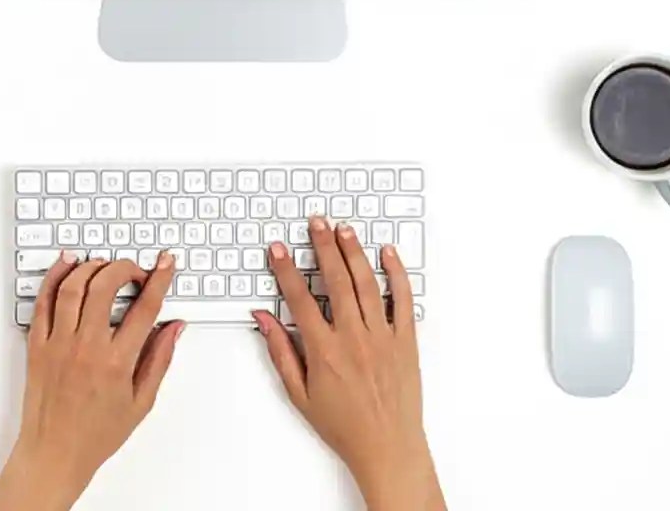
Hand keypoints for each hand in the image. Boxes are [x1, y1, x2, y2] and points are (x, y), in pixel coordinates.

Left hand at [0, 252, 183, 510]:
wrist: (54, 454)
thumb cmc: (95, 434)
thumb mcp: (141, 401)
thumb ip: (160, 359)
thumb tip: (174, 328)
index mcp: (117, 363)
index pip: (144, 308)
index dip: (159, 279)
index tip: (165, 264)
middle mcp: (86, 348)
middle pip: (105, 286)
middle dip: (124, 267)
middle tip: (134, 269)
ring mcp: (58, 344)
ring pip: (73, 287)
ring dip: (91, 267)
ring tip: (104, 266)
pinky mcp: (37, 346)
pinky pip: (43, 301)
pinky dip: (55, 276)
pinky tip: (66, 266)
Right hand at [252, 217, 445, 510]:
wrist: (387, 446)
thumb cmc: (344, 425)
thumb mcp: (299, 393)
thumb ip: (281, 351)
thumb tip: (263, 319)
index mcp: (324, 351)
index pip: (300, 299)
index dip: (286, 270)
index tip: (278, 249)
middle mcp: (354, 338)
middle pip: (336, 280)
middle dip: (323, 246)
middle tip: (315, 222)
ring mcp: (382, 337)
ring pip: (367, 283)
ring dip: (353, 252)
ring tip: (343, 229)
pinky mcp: (406, 340)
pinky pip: (402, 299)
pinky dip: (396, 273)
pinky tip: (387, 254)